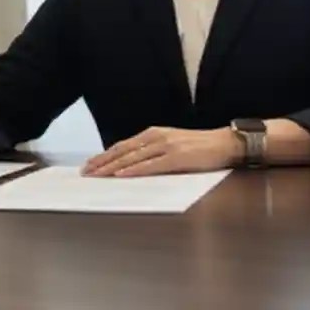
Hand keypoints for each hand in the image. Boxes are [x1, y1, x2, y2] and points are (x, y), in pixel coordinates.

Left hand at [82, 126, 241, 177]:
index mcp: (153, 133)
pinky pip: (151, 165)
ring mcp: (166, 146)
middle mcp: (156, 137)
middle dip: (102, 162)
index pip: (122, 146)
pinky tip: (122, 175)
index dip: (104, 155)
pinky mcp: (177, 157)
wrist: (223, 143)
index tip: (89, 165)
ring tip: (97, 175)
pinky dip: (134, 170)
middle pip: (122, 151)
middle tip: (85, 172)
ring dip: (112, 168)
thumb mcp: (170, 144)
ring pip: (132, 158)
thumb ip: (152, 151)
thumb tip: (130, 164)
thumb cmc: (198, 147)